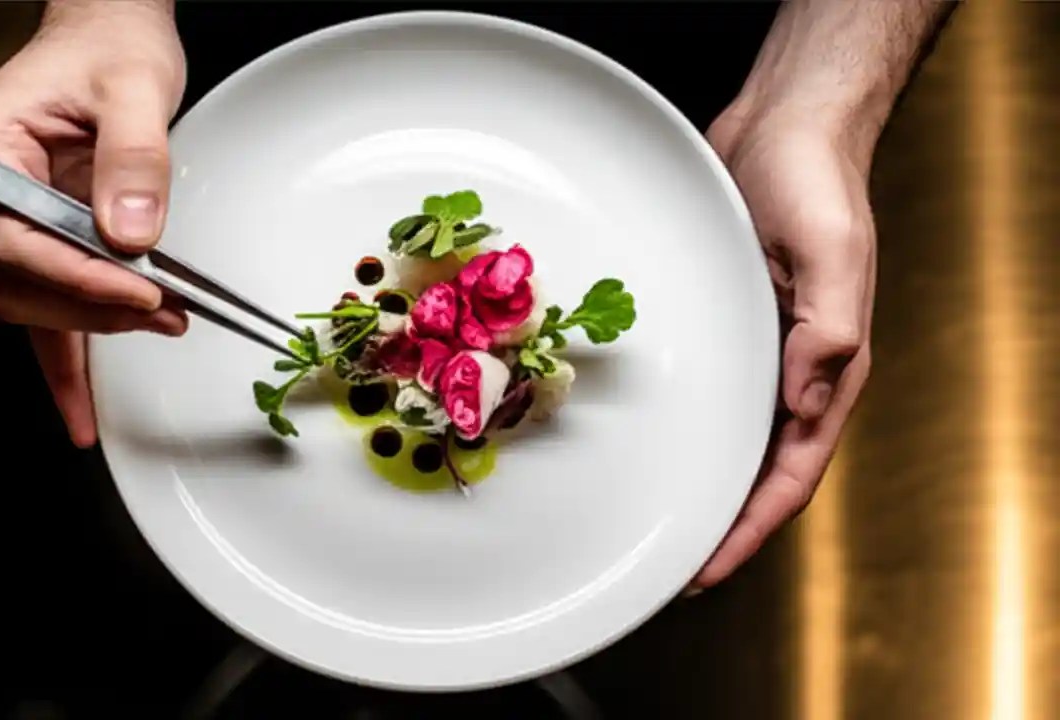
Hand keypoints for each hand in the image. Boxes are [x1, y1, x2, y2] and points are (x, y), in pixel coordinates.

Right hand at [0, 1, 188, 447]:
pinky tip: (82, 412)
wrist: (108, 32)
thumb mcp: (133, 89)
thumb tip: (131, 237)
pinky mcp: (44, 240)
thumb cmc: (110, 48)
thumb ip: (133, 159)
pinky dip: (66, 363)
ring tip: (165, 324)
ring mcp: (10, 221)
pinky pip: (48, 310)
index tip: (142, 292)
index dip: (80, 277)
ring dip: (95, 327)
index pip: (18, 239)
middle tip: (168, 312)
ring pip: (35, 304)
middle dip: (94, 307)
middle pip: (22, 283)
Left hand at [691, 106, 875, 589]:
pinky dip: (682, 427)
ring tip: (651, 524)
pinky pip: (704, 391)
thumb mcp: (830, 248)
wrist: (785, 125)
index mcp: (828, 367)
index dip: (751, 529)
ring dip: (697, 483)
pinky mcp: (724, 322)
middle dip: (719, 525)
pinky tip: (648, 443)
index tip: (706, 571)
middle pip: (755, 470)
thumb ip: (827, 325)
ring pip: (727, 437)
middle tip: (666, 568)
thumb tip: (805, 400)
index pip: (791, 472)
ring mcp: (756, 348)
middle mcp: (791, 368)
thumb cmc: (816, 180)